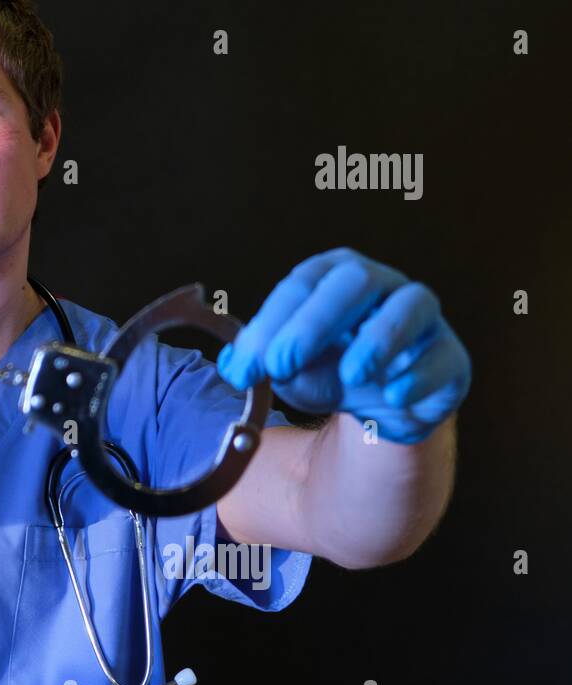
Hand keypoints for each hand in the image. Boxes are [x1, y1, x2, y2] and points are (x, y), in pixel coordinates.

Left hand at [216, 247, 470, 443]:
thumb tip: (234, 365)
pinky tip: (394, 396)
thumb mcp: (288, 368)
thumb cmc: (328, 370)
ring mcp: (422, 316)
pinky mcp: (450, 355)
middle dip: (314, 321)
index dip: (271, 325)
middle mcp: (380, 284)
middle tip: (282, 364)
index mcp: (332, 277)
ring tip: (352, 374)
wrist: (379, 408)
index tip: (248, 368)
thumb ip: (261, 362)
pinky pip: (442, 356)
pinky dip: (418, 376)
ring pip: (411, 305)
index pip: (301, 285)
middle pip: (355, 280)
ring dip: (378, 338)